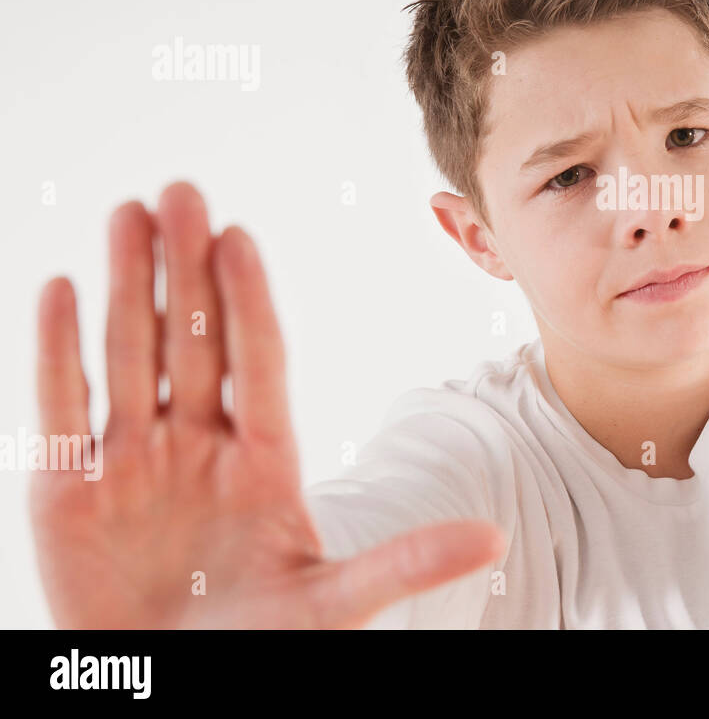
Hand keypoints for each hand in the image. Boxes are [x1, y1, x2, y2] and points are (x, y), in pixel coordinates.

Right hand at [30, 181, 505, 627]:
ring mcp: (134, 459)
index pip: (258, 362)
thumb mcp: (333, 605)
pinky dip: (59, 349)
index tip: (242, 236)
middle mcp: (199, 444)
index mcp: (264, 460)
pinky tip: (61, 287)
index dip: (247, 301)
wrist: (162, 685)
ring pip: (132, 354)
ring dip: (129, 286)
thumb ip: (404, 563)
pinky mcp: (69, 486)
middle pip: (194, 339)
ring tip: (129, 212)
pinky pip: (65, 405)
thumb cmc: (252, 646)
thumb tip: (496, 542)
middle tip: (183, 191)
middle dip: (187, 268)